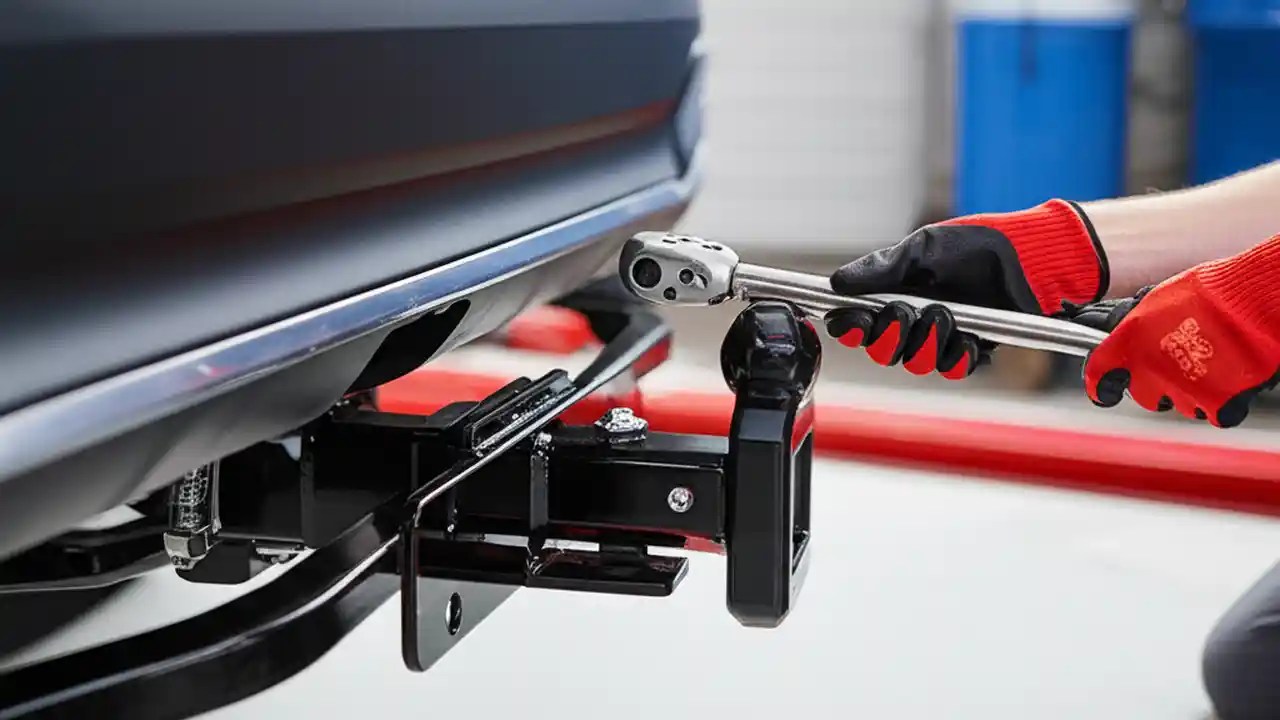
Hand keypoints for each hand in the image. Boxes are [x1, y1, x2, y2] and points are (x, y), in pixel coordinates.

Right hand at [825, 199, 1107, 377]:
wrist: (1026, 258)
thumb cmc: (973, 245)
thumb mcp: (922, 249)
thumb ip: (880, 268)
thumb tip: (837, 282)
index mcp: (892, 296)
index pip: (856, 324)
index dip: (849, 328)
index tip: (853, 321)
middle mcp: (912, 322)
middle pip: (881, 351)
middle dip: (890, 335)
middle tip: (905, 312)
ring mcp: (940, 339)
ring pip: (915, 363)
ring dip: (926, 343)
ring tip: (945, 316)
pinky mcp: (969, 350)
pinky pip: (952, 369)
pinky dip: (957, 356)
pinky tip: (969, 339)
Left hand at [1065, 235, 1279, 427]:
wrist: (1253, 299)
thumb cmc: (1211, 291)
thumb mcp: (1158, 300)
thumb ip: (1137, 327)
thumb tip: (1126, 337)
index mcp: (1130, 341)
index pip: (1098, 374)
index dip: (1100, 386)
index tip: (1104, 391)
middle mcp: (1149, 369)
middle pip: (1145, 396)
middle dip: (1159, 386)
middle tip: (1181, 366)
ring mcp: (1182, 389)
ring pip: (1181, 405)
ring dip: (1193, 391)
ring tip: (1213, 362)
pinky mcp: (1217, 404)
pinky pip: (1215, 414)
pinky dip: (1224, 403)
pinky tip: (1231, 378)